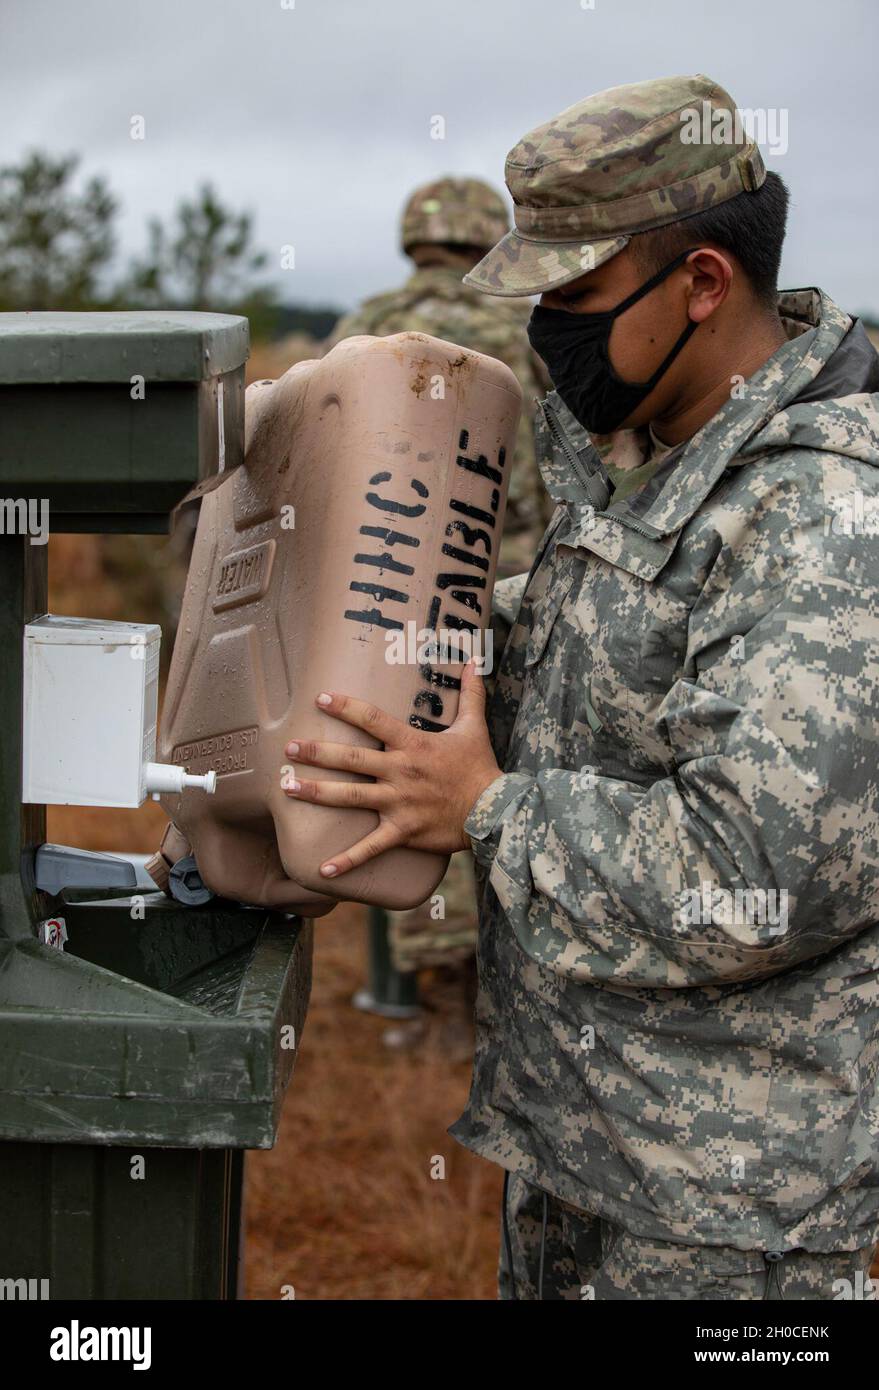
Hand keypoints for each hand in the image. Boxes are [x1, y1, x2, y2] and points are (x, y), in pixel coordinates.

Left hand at [282, 658, 501, 877]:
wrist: (495, 810)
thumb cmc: (481, 767)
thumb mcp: (474, 726)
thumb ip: (471, 693)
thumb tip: (474, 661)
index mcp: (413, 745)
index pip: (374, 720)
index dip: (346, 708)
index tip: (320, 698)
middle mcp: (401, 772)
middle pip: (352, 760)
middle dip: (317, 753)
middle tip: (288, 748)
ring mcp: (399, 803)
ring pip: (351, 797)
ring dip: (317, 793)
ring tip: (287, 789)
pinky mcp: (403, 831)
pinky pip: (371, 848)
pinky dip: (347, 860)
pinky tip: (323, 870)